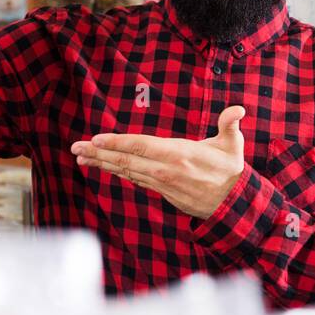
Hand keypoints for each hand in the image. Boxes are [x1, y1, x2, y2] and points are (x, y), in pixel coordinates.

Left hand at [71, 107, 246, 219]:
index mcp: (180, 154)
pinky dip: (118, 173)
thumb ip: (230, 124)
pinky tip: (104, 167)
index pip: (142, 146)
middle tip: (76, 148)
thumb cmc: (231, 170)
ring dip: (102, 164)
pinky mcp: (162, 192)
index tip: (96, 139)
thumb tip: (239, 109)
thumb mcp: (233, 145)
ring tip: (81, 158)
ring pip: (127, 172)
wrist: (233, 205)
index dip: (117, 142)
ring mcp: (162, 183)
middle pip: (127, 160)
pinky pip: (135, 180)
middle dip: (99, 153)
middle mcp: (166, 170)